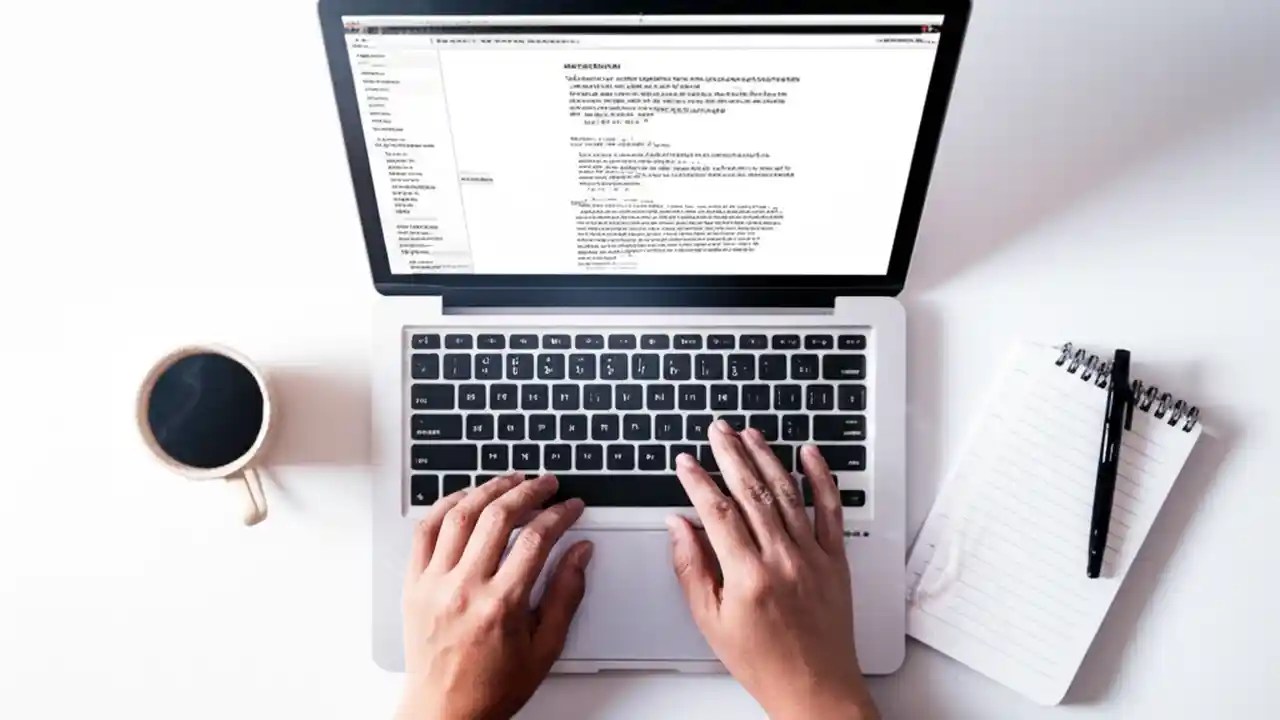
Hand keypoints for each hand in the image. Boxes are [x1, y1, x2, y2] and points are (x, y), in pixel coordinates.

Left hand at [398, 473, 591, 719]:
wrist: (444, 711)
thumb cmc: (493, 686)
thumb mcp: (545, 647)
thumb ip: (566, 594)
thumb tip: (581, 553)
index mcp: (501, 606)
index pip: (536, 539)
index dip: (559, 515)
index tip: (571, 506)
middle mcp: (465, 589)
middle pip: (498, 517)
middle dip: (529, 492)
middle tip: (546, 484)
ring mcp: (434, 583)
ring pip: (460, 515)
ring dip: (489, 489)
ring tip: (511, 480)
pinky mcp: (414, 584)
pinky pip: (425, 531)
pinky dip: (445, 506)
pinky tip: (466, 497)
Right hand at [668, 421, 878, 719]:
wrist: (815, 688)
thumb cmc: (763, 662)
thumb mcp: (711, 622)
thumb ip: (692, 569)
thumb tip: (678, 526)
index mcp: (748, 576)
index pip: (717, 512)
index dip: (698, 481)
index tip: (686, 462)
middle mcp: (782, 560)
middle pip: (752, 492)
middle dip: (730, 455)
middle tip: (716, 431)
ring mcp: (812, 556)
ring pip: (787, 493)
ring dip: (766, 458)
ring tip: (748, 434)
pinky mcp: (836, 559)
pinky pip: (830, 510)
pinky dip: (820, 478)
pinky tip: (809, 455)